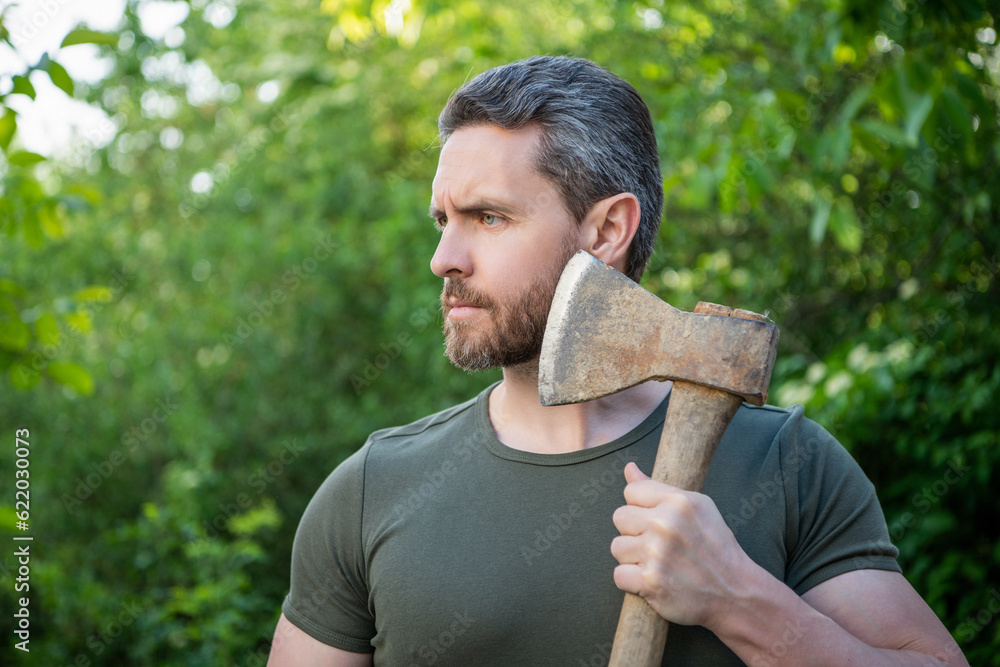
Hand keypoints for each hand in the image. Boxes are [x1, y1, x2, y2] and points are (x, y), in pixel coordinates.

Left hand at [610, 462, 756, 628]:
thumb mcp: (696, 507)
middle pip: (620, 517)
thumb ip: (658, 488)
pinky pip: (618, 574)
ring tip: (656, 562)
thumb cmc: (716, 548)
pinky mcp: (650, 582)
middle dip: (634, 532)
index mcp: (678, 502)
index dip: (640, 507)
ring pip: (617, 547)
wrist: (736, 593)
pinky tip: (652, 580)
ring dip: (632, 557)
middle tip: (656, 544)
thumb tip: (629, 469)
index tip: (654, 521)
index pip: (631, 492)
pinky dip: (632, 581)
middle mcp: (665, 524)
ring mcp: (656, 554)